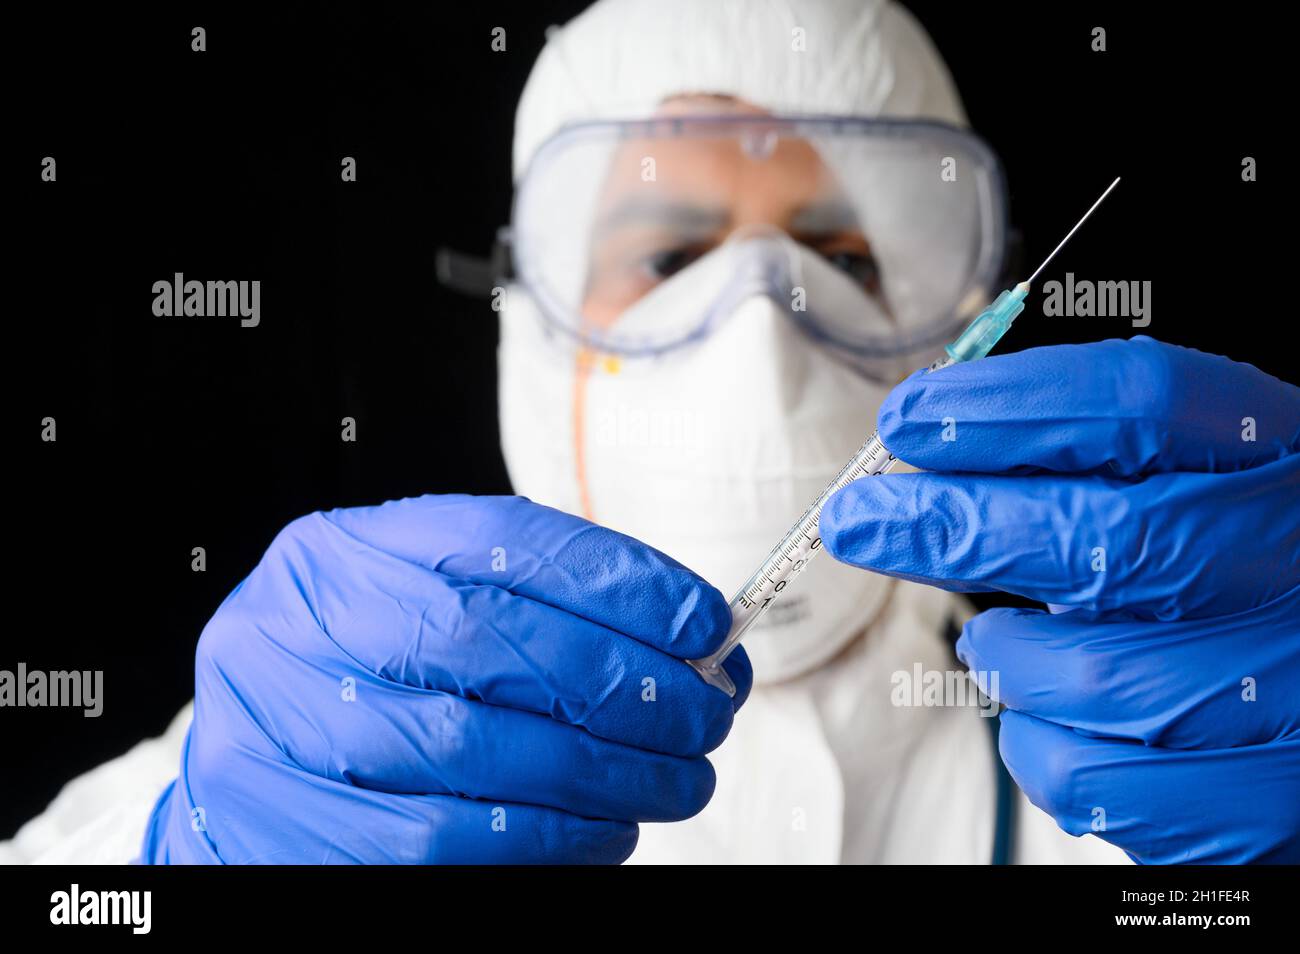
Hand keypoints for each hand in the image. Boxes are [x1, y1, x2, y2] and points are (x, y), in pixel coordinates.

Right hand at [140, 494, 750, 863]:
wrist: (263, 770)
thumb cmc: (373, 687)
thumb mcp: (432, 619)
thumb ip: (537, 617)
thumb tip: (688, 644)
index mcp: (342, 552)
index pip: (495, 538)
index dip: (615, 578)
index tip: (704, 619)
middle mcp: (294, 623)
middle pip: (486, 636)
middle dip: (622, 680)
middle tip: (706, 714)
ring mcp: (276, 724)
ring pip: (470, 744)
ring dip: (603, 769)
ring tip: (679, 779)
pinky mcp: (283, 822)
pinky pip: (441, 839)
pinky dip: (548, 838)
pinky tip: (606, 830)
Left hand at [820, 336, 1299, 862]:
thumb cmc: (1230, 573)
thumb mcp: (1190, 483)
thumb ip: (1088, 465)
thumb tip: (933, 462)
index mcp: (1278, 456)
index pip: (1145, 405)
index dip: (1011, 408)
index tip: (909, 419)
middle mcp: (1295, 561)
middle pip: (1106, 536)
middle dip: (954, 526)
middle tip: (858, 518)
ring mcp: (1289, 685)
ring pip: (1094, 677)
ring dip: (1006, 657)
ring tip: (989, 644)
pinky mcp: (1259, 794)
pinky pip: (1099, 780)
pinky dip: (1037, 747)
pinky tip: (1038, 718)